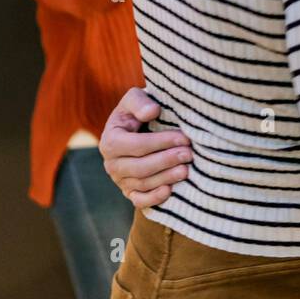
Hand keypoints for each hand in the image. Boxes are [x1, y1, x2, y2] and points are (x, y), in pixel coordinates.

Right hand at [99, 87, 191, 207]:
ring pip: (142, 184)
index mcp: (110, 140)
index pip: (137, 145)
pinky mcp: (129, 192)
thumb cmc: (139, 111)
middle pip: (140, 167)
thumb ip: (140, 102)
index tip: (184, 138)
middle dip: (166, 161)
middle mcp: (111, 163)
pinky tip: (169, 191)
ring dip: (166, 178)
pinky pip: (139, 200)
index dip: (161, 142)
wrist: (138, 128)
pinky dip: (153, 198)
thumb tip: (152, 112)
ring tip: (186, 170)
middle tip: (189, 154)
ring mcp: (119, 180)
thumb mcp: (135, 98)